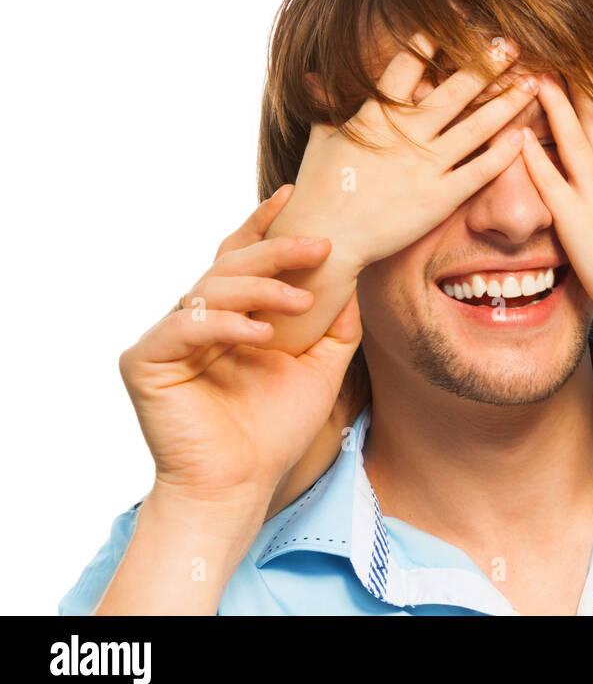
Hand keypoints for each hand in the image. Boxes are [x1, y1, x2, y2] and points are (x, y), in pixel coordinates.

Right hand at [120, 185, 362, 515]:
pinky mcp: (146, 362)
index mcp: (231, 316)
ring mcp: (168, 338)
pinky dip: (226, 326)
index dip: (265, 226)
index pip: (244, 259)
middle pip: (232, 265)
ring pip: (212, 289)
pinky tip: (261, 335)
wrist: (242, 485)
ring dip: (261, 287)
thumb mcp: (320, 368)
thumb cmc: (274, 430)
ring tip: (302, 297)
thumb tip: (356, 280)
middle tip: (320, 244)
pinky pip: (186, 328)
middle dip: (276, 249)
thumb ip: (335, 327)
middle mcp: (196, 319)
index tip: (296, 198)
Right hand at [271, 32, 538, 271]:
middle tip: (512, 42)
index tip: (456, 20)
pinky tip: (524, 136)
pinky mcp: (440, 198)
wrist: (326, 236)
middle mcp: (406, 135)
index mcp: (376, 115)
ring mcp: (426, 166)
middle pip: (455, 89)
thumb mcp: (320, 139)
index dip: (432, 41)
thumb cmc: (318, 189)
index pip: (407, 66)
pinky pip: (480, 171)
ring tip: (532, 82)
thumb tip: (315, 76)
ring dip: (507, 101)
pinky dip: (503, 153)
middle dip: (486, 63)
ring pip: (477, 126)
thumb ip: (327, 105)